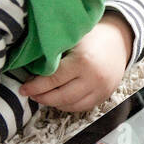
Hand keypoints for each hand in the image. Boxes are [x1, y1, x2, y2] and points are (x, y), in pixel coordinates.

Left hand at [17, 13, 132, 111]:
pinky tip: (57, 99)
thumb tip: (29, 65)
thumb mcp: (72, 39)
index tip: (24, 88)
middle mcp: (94, 79)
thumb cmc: (91, 36)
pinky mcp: (104, 97)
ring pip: (70, 105)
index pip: (53, 80)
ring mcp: (101, 90)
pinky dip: (67, 105)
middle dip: (42, 97)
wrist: (119, 41)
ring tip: (41, 96)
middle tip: (30, 93)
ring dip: (53, 103)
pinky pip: (81, 107)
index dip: (35, 86)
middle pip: (61, 96)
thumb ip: (55, 53)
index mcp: (83, 62)